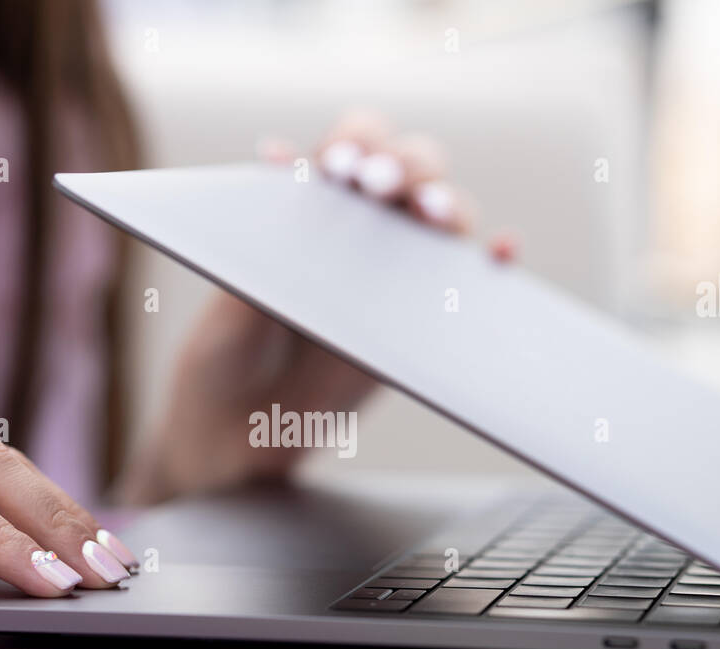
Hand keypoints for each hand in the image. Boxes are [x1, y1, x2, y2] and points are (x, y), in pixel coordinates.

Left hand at [123, 110, 518, 503]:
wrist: (232, 435)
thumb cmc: (220, 357)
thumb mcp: (229, 305)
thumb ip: (262, 256)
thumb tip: (290, 188)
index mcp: (311, 205)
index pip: (352, 145)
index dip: (356, 143)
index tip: (342, 170)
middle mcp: (360, 228)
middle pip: (410, 167)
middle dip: (405, 165)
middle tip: (380, 186)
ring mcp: (395, 273)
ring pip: (445, 215)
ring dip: (447, 203)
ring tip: (434, 214)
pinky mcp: (419, 323)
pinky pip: (467, 283)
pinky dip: (491, 260)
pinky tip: (499, 251)